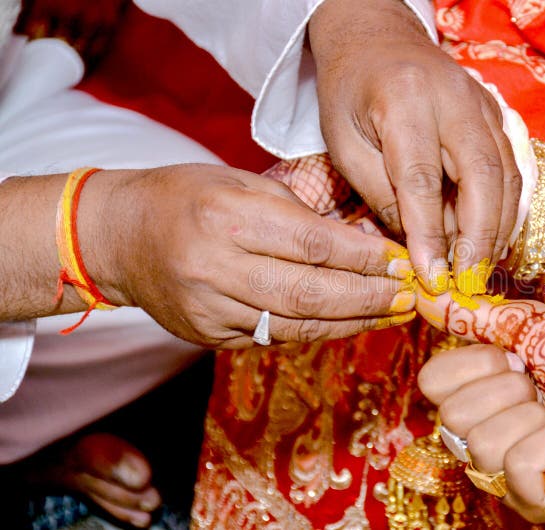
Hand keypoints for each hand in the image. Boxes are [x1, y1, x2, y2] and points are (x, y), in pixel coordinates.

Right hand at [83, 164, 415, 348]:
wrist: (119, 236)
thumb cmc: (185, 197)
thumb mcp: (239, 183)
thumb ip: (296, 213)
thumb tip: (362, 242)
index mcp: (225, 217)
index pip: (314, 244)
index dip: (366, 258)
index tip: (403, 260)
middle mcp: (215, 267)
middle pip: (311, 293)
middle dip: (370, 297)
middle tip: (409, 294)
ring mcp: (209, 308)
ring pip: (297, 325)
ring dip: (353, 322)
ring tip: (391, 313)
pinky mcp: (207, 335)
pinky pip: (274, 337)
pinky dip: (318, 331)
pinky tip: (349, 323)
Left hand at [309, 0, 520, 294]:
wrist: (376, 39)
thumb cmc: (350, 93)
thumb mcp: (345, 144)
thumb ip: (382, 194)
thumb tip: (422, 248)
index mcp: (403, 100)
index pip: (421, 179)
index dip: (429, 235)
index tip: (432, 278)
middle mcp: (454, 98)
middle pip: (483, 177)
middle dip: (480, 237)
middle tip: (468, 281)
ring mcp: (483, 103)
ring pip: (506, 175)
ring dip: (498, 228)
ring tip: (481, 269)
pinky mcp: (496, 114)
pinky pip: (511, 168)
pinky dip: (506, 208)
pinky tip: (493, 239)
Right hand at [416, 292, 544, 521]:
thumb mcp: (527, 325)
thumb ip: (472, 317)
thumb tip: (426, 296)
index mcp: (472, 396)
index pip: (431, 382)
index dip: (477, 364)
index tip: (516, 360)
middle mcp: (478, 438)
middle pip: (455, 415)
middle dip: (511, 391)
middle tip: (542, 390)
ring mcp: (504, 476)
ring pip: (484, 445)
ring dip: (535, 420)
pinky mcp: (534, 503)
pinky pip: (517, 470)